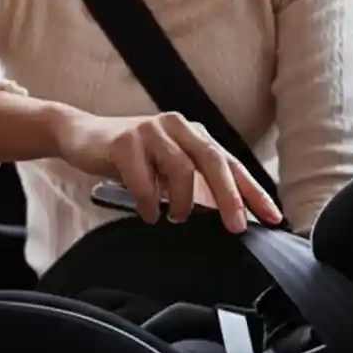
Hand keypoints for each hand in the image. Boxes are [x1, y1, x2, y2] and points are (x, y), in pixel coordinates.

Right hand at [52, 109, 282, 233]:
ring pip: (180, 169)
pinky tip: (149, 213)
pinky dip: (149, 202)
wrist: (80, 136)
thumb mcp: (165, 167)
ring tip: (174, 217)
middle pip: (212, 160)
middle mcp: (176, 126)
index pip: (230, 163)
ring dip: (182, 202)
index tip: (272, 217)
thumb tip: (227, 216)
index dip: (253, 191)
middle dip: (229, 196)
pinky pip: (143, 179)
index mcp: (192, 133)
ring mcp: (149, 130)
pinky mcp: (123, 140)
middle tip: (236, 227)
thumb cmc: (129, 157)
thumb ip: (193, 183)